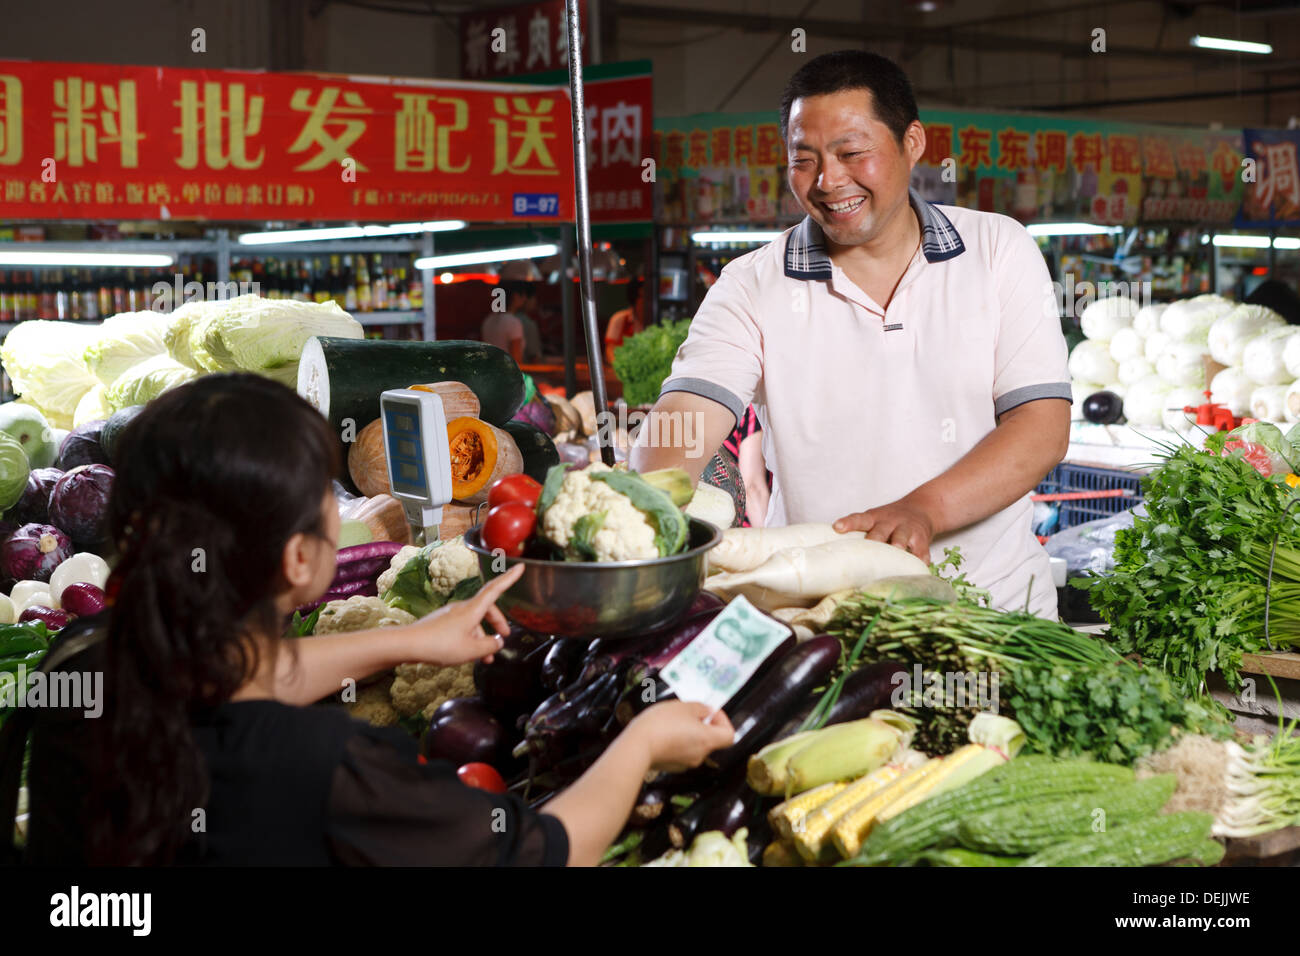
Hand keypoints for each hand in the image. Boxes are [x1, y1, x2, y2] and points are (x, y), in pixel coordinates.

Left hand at [405, 563, 524, 666]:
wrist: (408, 644)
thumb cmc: (440, 645)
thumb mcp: (471, 650)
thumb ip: (490, 645)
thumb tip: (498, 642)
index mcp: (472, 609)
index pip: (495, 590)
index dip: (509, 579)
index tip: (520, 567)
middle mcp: (462, 608)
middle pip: (487, 609)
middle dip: (498, 623)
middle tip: (504, 636)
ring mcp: (451, 615)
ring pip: (474, 622)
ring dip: (483, 637)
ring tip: (486, 658)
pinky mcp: (442, 623)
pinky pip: (463, 628)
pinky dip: (471, 639)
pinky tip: (468, 655)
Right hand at [626, 700, 734, 772]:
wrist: (637, 746)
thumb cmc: (660, 725)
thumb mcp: (682, 707)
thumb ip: (700, 708)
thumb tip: (707, 711)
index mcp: (707, 739)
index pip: (729, 735)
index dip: (723, 721)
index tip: (710, 712)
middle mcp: (700, 755)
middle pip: (711, 739)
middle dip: (702, 724)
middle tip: (689, 713)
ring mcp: (686, 762)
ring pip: (695, 745)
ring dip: (688, 732)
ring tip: (672, 720)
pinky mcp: (673, 766)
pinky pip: (681, 751)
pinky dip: (677, 742)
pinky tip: (664, 732)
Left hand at [833, 498, 935, 563]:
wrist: (922, 508)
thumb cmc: (889, 521)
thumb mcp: (875, 520)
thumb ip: (860, 534)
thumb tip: (836, 556)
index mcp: (874, 518)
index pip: (858, 519)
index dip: (848, 523)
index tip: (837, 527)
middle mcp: (890, 522)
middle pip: (880, 531)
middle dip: (874, 539)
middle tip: (866, 548)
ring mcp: (907, 530)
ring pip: (901, 537)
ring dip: (898, 545)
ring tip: (896, 551)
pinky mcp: (922, 540)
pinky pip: (920, 552)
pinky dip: (918, 561)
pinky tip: (916, 569)